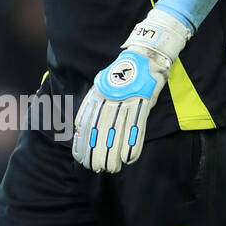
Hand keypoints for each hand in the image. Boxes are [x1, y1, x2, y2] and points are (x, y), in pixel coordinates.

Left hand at [71, 6, 191, 172]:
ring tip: (111, 168)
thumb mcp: (103, 84)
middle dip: (98, 152)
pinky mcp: (144, 103)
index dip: (84, 142)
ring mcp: (129, 101)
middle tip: (95, 168)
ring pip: (118, 132)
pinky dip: (133, 144)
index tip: (80, 157)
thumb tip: (80, 125)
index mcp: (99, 94)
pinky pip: (137, 128)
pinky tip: (128, 159)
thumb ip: (93, 104)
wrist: (145, 56)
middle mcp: (112, 98)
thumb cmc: (123, 72)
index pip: (88, 122)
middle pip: (102, 130)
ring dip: (114, 153)